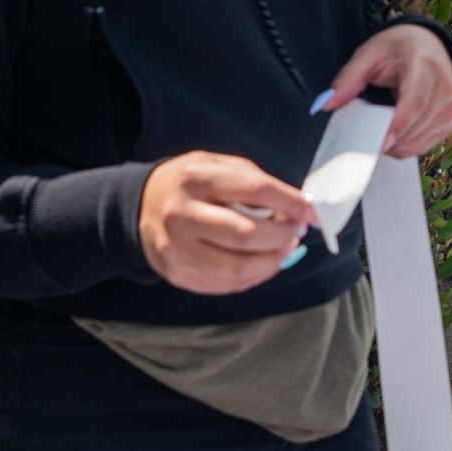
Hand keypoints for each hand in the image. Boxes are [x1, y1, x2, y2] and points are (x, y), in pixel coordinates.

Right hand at [136, 152, 315, 295]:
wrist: (140, 207)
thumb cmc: (190, 184)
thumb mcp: (216, 165)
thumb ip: (254, 182)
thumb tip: (298, 209)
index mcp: (195, 178)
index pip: (253, 190)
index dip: (290, 203)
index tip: (311, 212)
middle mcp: (181, 214)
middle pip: (246, 235)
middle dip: (282, 237)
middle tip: (295, 233)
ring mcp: (176, 249)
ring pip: (238, 268)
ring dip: (271, 262)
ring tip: (281, 250)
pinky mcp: (176, 274)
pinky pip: (226, 285)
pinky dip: (253, 277)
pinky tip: (260, 263)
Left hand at [325, 24, 451, 158]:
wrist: (428, 45)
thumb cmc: (398, 49)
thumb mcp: (369, 55)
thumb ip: (347, 79)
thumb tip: (325, 104)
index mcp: (423, 65)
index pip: (414, 101)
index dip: (399, 125)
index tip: (381, 142)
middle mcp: (443, 86)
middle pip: (418, 123)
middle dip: (392, 140)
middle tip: (365, 147)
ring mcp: (449, 105)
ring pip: (423, 138)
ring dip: (399, 146)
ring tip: (377, 139)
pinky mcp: (448, 120)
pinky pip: (428, 143)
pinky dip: (409, 147)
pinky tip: (393, 140)